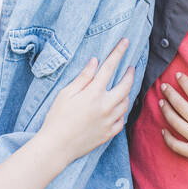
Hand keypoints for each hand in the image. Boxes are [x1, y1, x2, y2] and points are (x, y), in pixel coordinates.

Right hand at [40, 39, 133, 162]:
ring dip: (126, 93)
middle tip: (130, 68)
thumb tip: (95, 61)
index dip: (118, 52)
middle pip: (125, 85)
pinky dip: (122, 111)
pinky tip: (117, 108)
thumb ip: (83, 77)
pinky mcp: (110, 133)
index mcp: (94, 93)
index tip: (125, 42)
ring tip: (123, 88)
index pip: (110, 67)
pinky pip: (122, 119)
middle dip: (130, 74)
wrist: (57, 146)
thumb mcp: (66, 93)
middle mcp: (106, 106)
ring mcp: (109, 120)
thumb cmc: (57, 118)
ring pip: (126, 102)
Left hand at [158, 74, 187, 184]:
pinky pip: (175, 145)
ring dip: (166, 110)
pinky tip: (163, 130)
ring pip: (174, 122)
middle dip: (170, 93)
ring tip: (161, 102)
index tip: (178, 75)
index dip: (184, 82)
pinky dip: (166, 138)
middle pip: (180, 105)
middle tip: (164, 86)